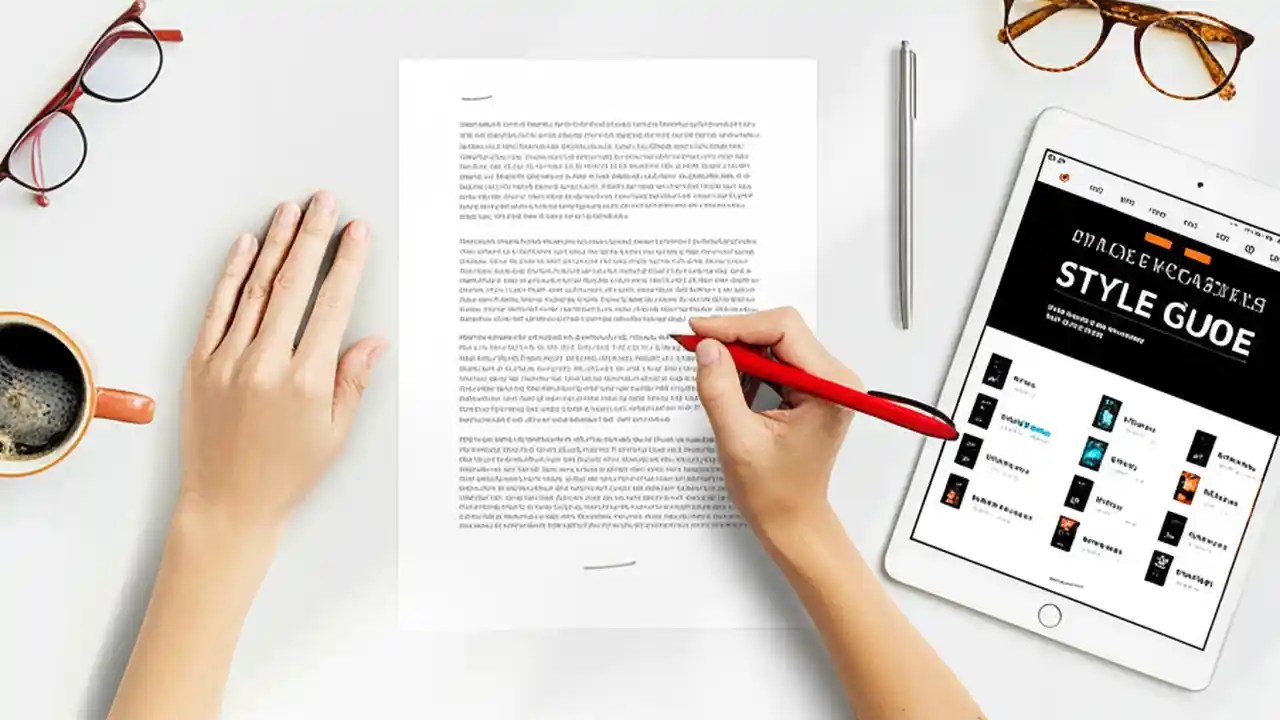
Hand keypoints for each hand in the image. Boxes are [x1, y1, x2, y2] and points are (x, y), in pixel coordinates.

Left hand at [181, 191, 385, 532]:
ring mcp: (228, 361)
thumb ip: (352, 382)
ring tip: (290, 211)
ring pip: (256, 288)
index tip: (357, 234)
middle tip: (325, 202)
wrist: (227, 504)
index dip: (347, 263)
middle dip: (313, 236)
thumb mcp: (335, 434)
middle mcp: (266, 364)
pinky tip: (246, 247)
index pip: (332, 305)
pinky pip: (218, 310)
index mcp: (306, 382)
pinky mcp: (200, 365)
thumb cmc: (285, 475)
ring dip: (275, 244)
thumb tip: (370, 341)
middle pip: (294, 284)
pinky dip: (232, 275)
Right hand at [691, 308, 860, 536]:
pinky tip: (735, 389)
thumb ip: (720, 390)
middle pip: (781, 330)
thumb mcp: (738, 441)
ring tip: (720, 380)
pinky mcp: (810, 387)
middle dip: (736, 337)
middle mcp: (834, 379)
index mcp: (829, 388)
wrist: (792, 519)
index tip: (700, 332)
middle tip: (699, 348)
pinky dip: (749, 367)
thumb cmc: (775, 492)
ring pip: (776, 341)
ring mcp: (824, 382)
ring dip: (741, 354)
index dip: (737, 326)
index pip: (783, 330)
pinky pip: (776, 359)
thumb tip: (707, 347)